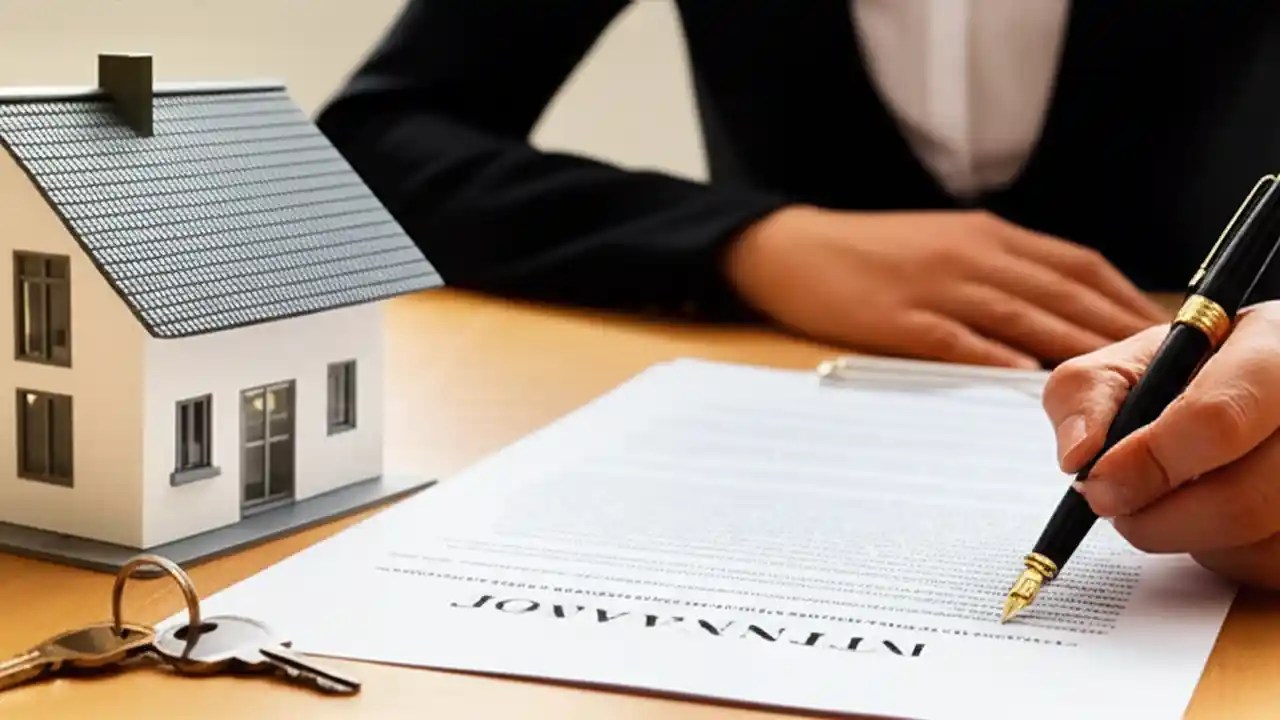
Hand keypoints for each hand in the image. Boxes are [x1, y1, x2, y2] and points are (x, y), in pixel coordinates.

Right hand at [723, 205, 1166, 367]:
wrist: (792, 247)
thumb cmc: (870, 252)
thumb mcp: (944, 243)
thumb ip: (998, 270)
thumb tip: (1054, 312)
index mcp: (986, 235)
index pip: (1075, 264)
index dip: (1123, 296)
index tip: (1160, 327)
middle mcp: (971, 255)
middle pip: (1060, 292)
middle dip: (1115, 328)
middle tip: (1158, 365)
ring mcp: (936, 285)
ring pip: (1020, 317)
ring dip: (1072, 349)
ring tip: (1115, 381)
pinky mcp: (900, 317)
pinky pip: (958, 339)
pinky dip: (998, 359)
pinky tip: (1028, 381)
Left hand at [1043, 301, 1279, 588]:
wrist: (1260, 387)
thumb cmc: (1191, 372)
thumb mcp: (1131, 362)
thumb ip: (1087, 395)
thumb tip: (1078, 458)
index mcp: (1275, 350)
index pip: (1216, 420)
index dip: (1147, 463)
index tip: (1097, 482)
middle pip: (1243, 501)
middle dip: (1157, 519)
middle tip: (1115, 505)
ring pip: (1254, 546)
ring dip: (1188, 537)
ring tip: (1172, 494)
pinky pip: (1265, 568)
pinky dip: (1224, 555)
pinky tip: (1213, 512)